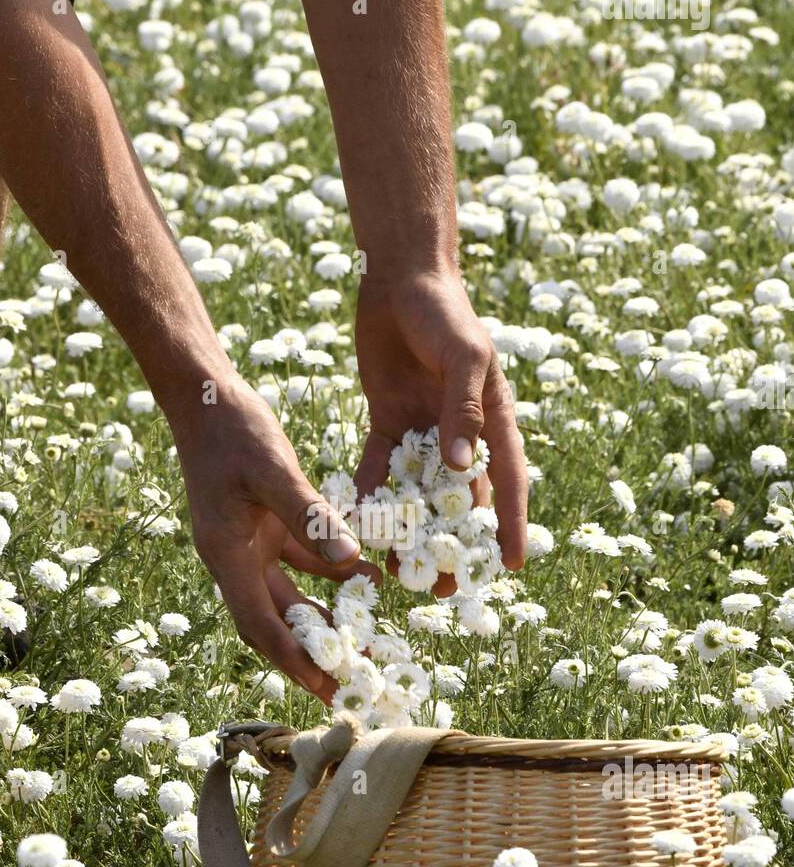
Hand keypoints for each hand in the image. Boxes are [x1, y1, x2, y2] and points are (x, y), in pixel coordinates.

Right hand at [166, 372, 376, 702]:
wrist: (204, 393)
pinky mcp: (264, 522)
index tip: (324, 688)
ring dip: (323, 619)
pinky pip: (301, 559)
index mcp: (227, 555)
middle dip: (310, 653)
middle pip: (275, 620)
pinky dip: (331, 573)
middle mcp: (236, 557)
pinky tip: (367, 577)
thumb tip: (351, 562)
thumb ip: (310, 516)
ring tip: (363, 644)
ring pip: (290, 595)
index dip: (293, 659)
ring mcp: (249, 541)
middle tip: (348, 685)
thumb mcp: (273, 470)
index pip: (260, 624)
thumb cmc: (232, 429)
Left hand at [354, 269, 527, 583]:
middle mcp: (460, 433)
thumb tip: (461, 469)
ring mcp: (422, 430)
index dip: (508, 525)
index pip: (507, 482)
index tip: (508, 566)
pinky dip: (370, 497)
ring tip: (395, 572)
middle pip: (460, 502)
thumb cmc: (444, 312)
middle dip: (452, 545)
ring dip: (408, 532)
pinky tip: (358, 527)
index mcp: (493, 420)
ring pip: (417, 494)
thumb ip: (463, 411)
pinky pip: (378, 469)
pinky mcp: (386, 422)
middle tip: (440, 588)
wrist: (398, 278)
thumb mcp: (462, 358)